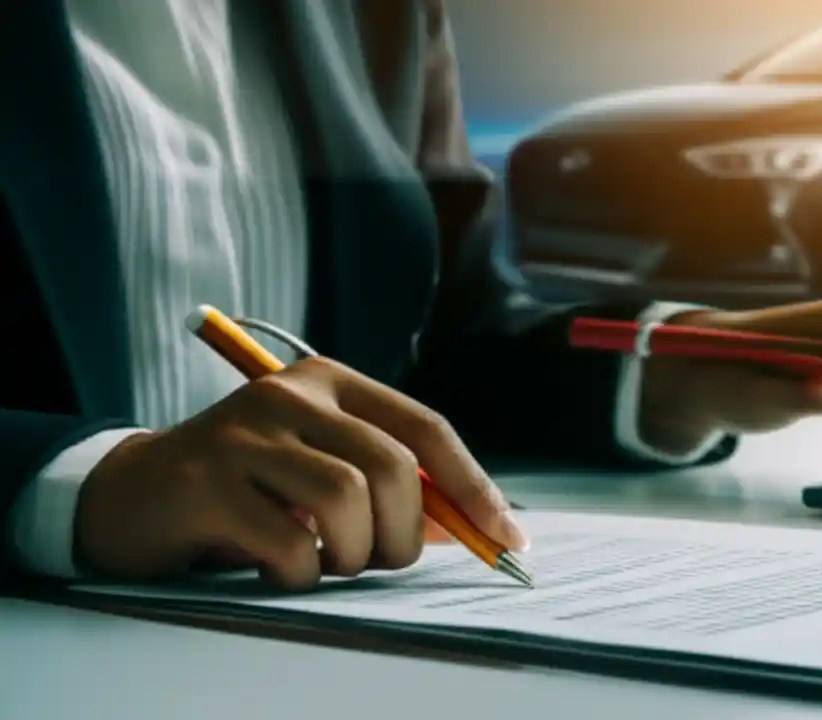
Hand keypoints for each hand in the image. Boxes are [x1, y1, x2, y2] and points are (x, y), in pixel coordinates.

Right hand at [75, 357, 526, 589]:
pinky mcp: (206, 481)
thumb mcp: (320, 469)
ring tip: (323, 562)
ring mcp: (244, 433)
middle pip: (392, 467)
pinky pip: (290, 544)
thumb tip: (471, 525)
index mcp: (330, 383)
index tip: (506, 536)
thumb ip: (390, 486)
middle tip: (379, 560)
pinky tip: (280, 568)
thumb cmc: (248, 487)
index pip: (425, 428)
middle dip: (405, 533)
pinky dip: (301, 575)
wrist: (131, 494)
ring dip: (351, 554)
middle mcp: (290, 394)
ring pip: (346, 499)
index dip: (473, 486)